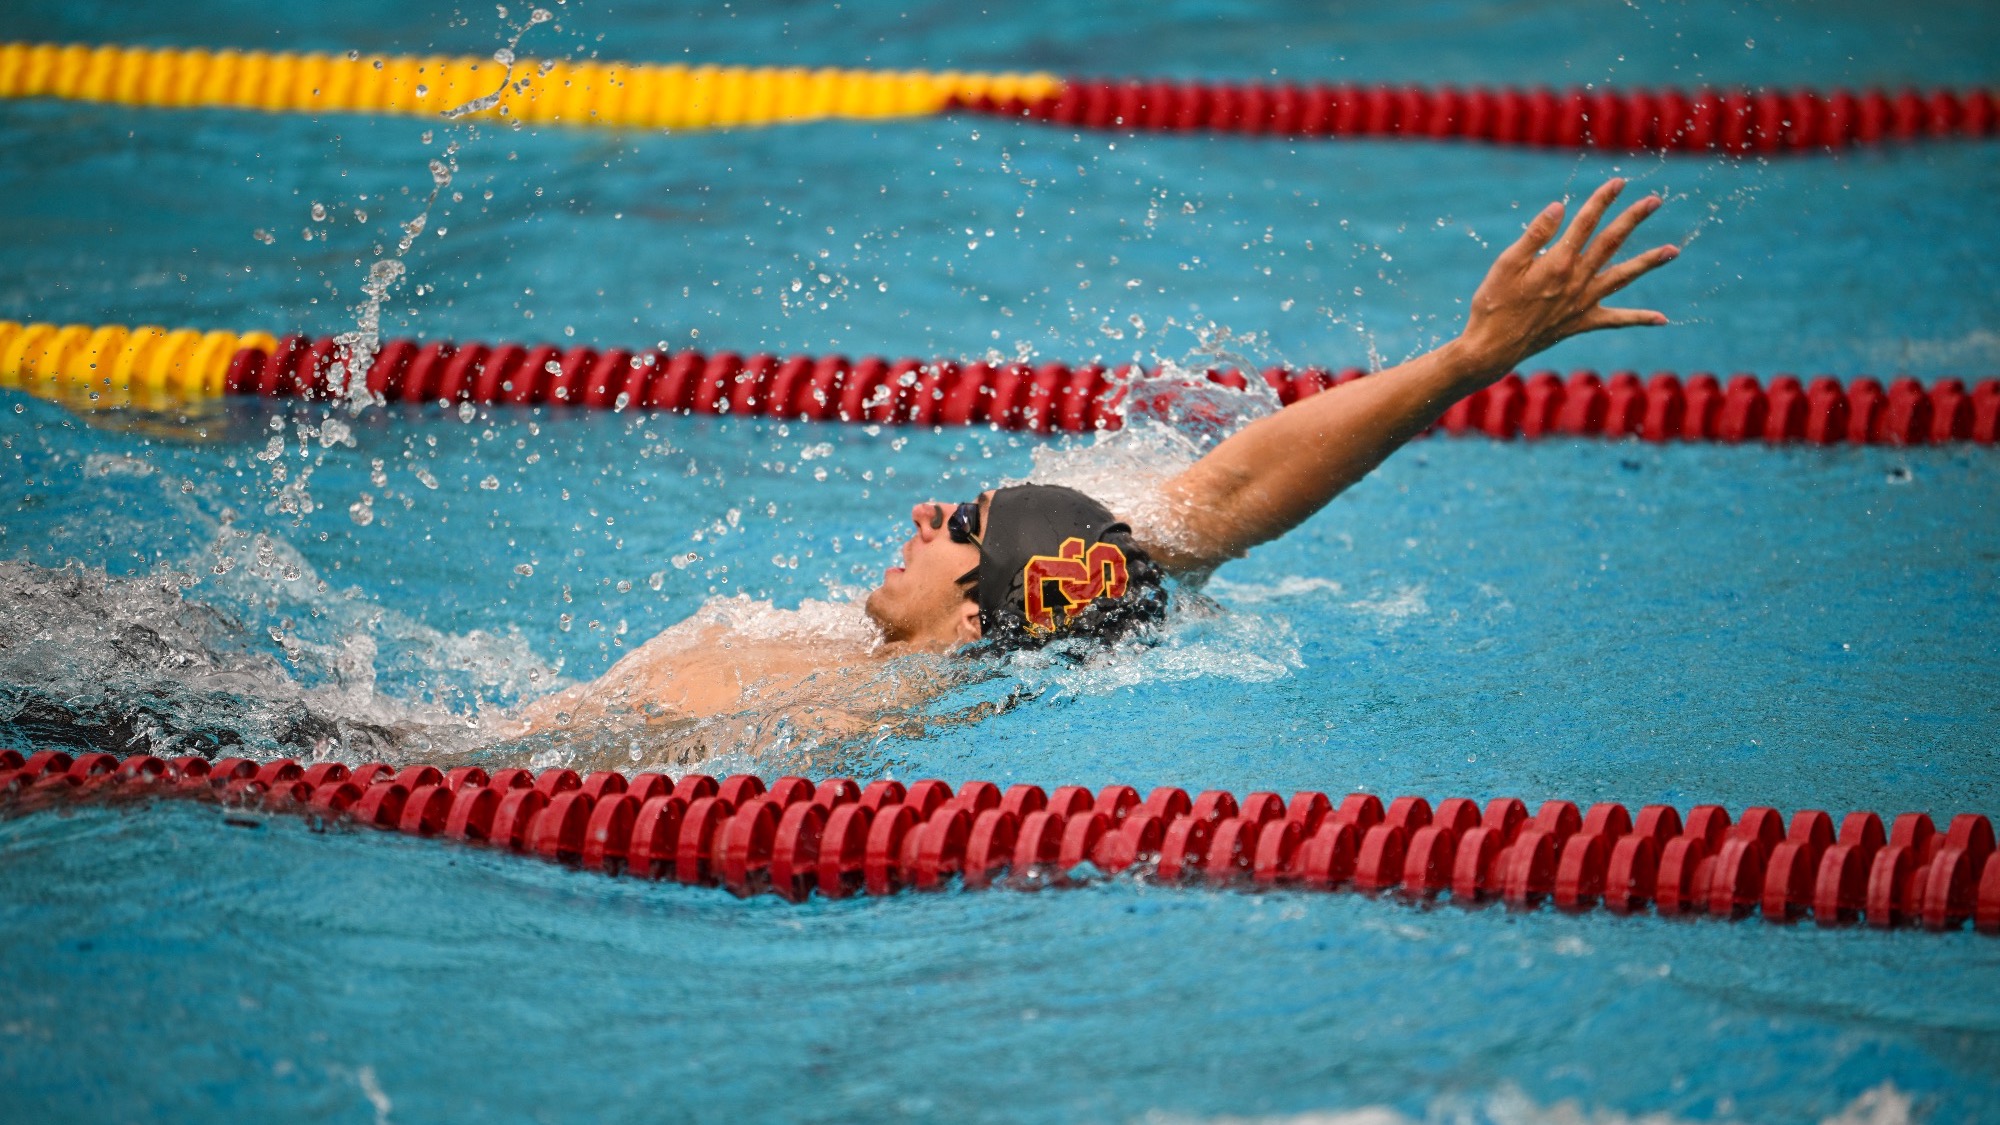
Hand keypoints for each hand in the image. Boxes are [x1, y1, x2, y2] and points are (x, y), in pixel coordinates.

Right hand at [1456, 178, 1678, 377]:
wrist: (1492, 348)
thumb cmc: (1493, 303)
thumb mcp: (1506, 264)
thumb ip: (1535, 234)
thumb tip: (1560, 206)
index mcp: (1558, 262)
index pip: (1586, 223)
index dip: (1603, 200)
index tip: (1619, 182)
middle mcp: (1576, 280)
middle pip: (1611, 242)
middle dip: (1633, 219)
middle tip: (1655, 201)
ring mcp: (1583, 303)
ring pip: (1623, 277)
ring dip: (1649, 262)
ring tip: (1674, 251)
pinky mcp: (1582, 323)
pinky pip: (1616, 319)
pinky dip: (1639, 318)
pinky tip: (1662, 318)